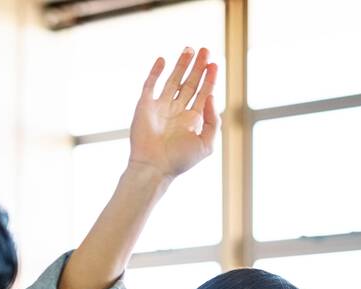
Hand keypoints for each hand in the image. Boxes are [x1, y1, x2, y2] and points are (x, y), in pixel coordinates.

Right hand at [127, 47, 218, 179]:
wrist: (154, 166)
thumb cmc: (180, 159)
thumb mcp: (206, 144)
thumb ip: (213, 121)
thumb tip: (211, 96)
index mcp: (192, 120)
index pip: (203, 93)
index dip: (209, 79)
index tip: (215, 64)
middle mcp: (177, 111)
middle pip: (190, 83)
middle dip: (198, 67)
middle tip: (205, 50)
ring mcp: (161, 106)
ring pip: (173, 80)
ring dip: (181, 64)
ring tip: (190, 49)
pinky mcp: (145, 105)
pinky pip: (150, 84)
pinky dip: (156, 72)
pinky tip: (163, 60)